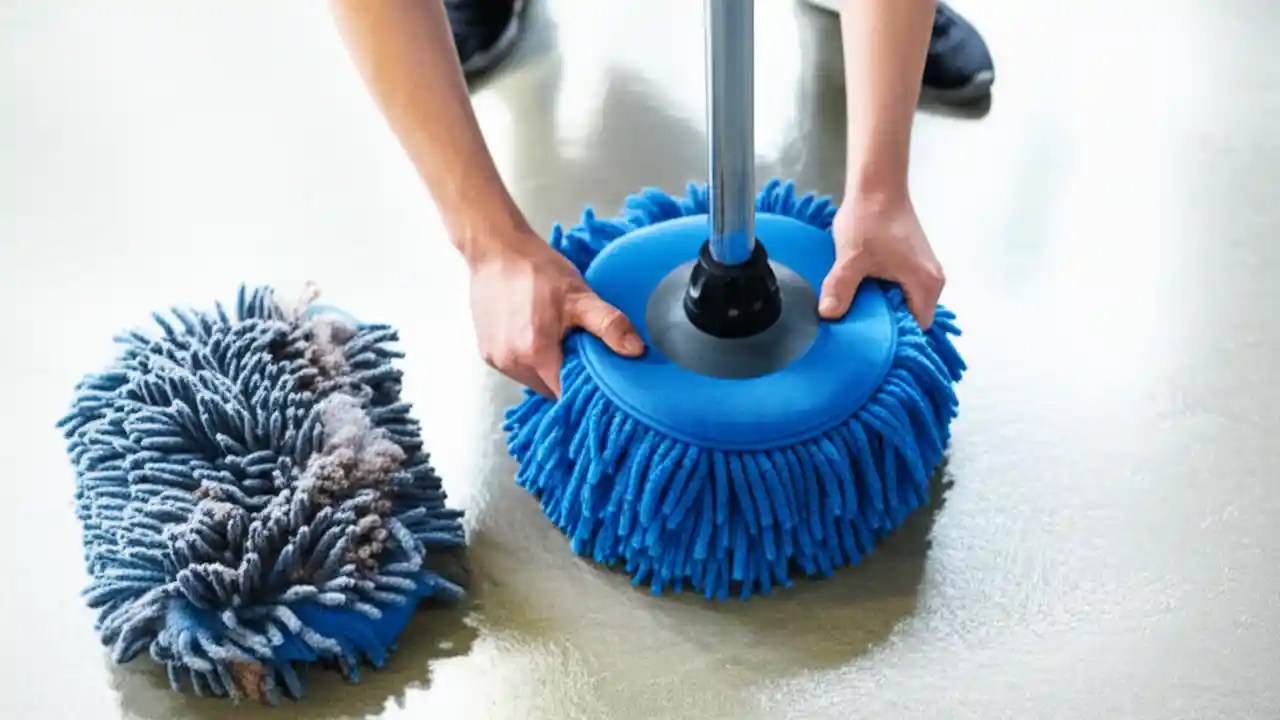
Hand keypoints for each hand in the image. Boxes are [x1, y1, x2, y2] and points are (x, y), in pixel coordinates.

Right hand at [468, 233, 644, 397]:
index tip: (598, 375)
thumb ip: (608, 324)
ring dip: (548, 368)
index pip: (566, 394)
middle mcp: (511, 363)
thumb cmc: (537, 270)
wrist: (497, 249)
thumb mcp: (579, 296)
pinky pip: (516, 369)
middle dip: (567, 375)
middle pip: (549, 389)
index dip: (584, 387)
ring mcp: (496, 359)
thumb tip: (636, 350)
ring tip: (559, 340)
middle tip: (580, 349)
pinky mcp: (486, 352)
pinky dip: (530, 359)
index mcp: (535, 354)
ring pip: (532, 380)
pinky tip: (537, 335)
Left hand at [818, 193, 944, 328]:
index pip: (916, 329)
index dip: (893, 338)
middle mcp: (932, 281)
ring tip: (857, 312)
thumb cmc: (869, 219)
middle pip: (911, 318)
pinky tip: (863, 294)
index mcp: (925, 284)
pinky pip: (902, 289)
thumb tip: (828, 315)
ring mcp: (924, 271)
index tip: (868, 340)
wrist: (877, 185)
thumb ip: (840, 288)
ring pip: (905, 303)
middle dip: (886, 325)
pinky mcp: (913, 262)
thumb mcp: (851, 258)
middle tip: (857, 330)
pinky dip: (884, 294)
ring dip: (883, 308)